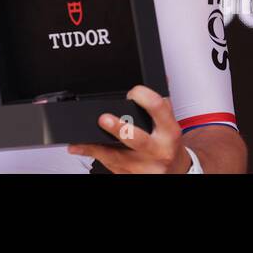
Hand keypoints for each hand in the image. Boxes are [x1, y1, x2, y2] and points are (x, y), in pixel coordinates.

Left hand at [66, 84, 192, 173]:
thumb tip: (159, 77)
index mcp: (169, 132)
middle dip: (120, 129)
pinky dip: (91, 154)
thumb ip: (161, 104)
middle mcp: (157, 150)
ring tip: (79, 139)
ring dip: (95, 146)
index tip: (133, 92)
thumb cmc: (168, 146)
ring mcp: (143, 166)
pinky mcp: (129, 175)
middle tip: (104, 119)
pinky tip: (78, 147)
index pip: (158, 109)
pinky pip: (107, 164)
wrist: (174, 174)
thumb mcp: (170, 124)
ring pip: (116, 156)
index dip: (144, 97)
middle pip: (138, 139)